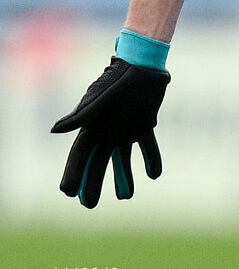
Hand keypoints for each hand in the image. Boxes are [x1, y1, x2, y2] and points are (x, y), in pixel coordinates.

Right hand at [51, 56, 169, 207]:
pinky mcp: (145, 123)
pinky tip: (154, 174)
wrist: (142, 64)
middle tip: (89, 205)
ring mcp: (126, 128)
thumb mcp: (97, 100)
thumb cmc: (117, 80)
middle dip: (94, 183)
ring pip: (123, 158)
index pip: (80, 156)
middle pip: (99, 162)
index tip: (68, 192)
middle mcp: (108, 130)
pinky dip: (152, 159)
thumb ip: (79, 116)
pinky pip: (148, 146)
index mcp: (93, 126)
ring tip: (126, 196)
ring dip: (124, 176)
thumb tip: (53, 130)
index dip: (73, 174)